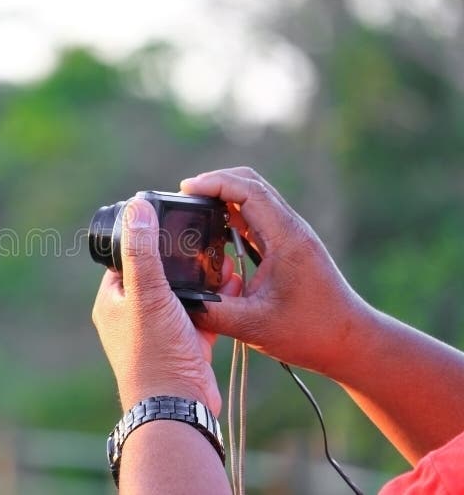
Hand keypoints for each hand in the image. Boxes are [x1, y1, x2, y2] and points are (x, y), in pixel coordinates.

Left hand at [91, 198, 239, 413]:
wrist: (178, 405)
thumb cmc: (155, 351)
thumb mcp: (148, 293)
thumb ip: (143, 250)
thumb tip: (136, 206)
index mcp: (113, 300)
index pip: (127, 258)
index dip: (145, 238)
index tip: (169, 220)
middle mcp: (133, 315)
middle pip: (158, 274)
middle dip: (180, 258)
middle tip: (202, 237)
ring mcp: (160, 330)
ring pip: (182, 293)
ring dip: (202, 278)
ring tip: (222, 255)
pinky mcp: (185, 344)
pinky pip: (202, 314)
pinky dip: (217, 300)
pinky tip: (235, 284)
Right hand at [180, 166, 369, 375]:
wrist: (349, 342)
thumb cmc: (309, 333)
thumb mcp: (252, 326)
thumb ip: (211, 311)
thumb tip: (175, 299)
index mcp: (285, 238)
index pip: (248, 190)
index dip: (213, 183)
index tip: (185, 188)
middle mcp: (290, 229)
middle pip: (250, 183)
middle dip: (215, 183)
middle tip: (184, 198)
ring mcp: (290, 235)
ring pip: (253, 198)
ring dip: (223, 198)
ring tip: (193, 211)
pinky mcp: (287, 246)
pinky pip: (257, 217)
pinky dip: (232, 215)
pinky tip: (214, 233)